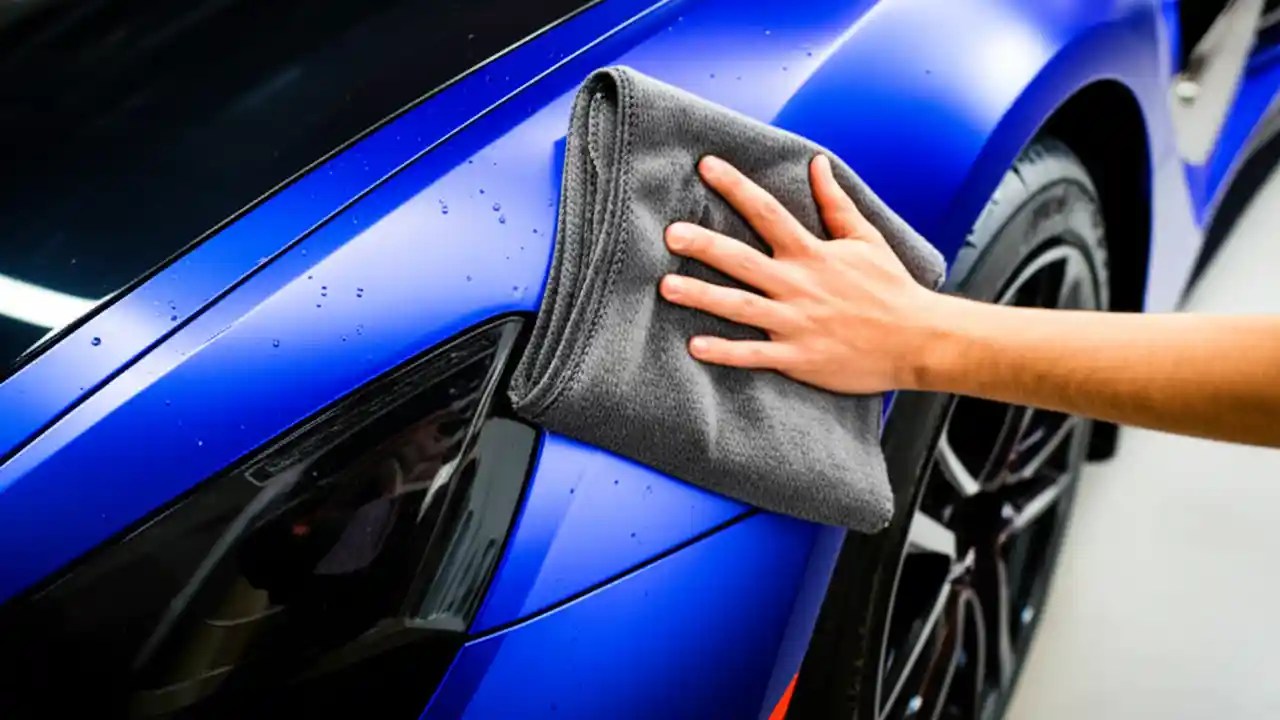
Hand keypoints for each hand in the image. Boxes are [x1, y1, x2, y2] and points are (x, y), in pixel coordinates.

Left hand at [659, 154, 950, 393]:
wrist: (917, 340)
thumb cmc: (891, 289)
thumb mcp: (866, 238)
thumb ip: (835, 203)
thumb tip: (817, 163)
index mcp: (813, 252)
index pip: (767, 211)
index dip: (735, 186)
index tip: (706, 165)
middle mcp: (798, 284)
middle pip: (742, 259)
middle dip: (704, 245)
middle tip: (669, 233)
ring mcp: (795, 322)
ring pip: (739, 307)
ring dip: (701, 296)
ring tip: (666, 287)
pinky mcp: (797, 356)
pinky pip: (754, 354)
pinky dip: (724, 352)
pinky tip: (694, 346)